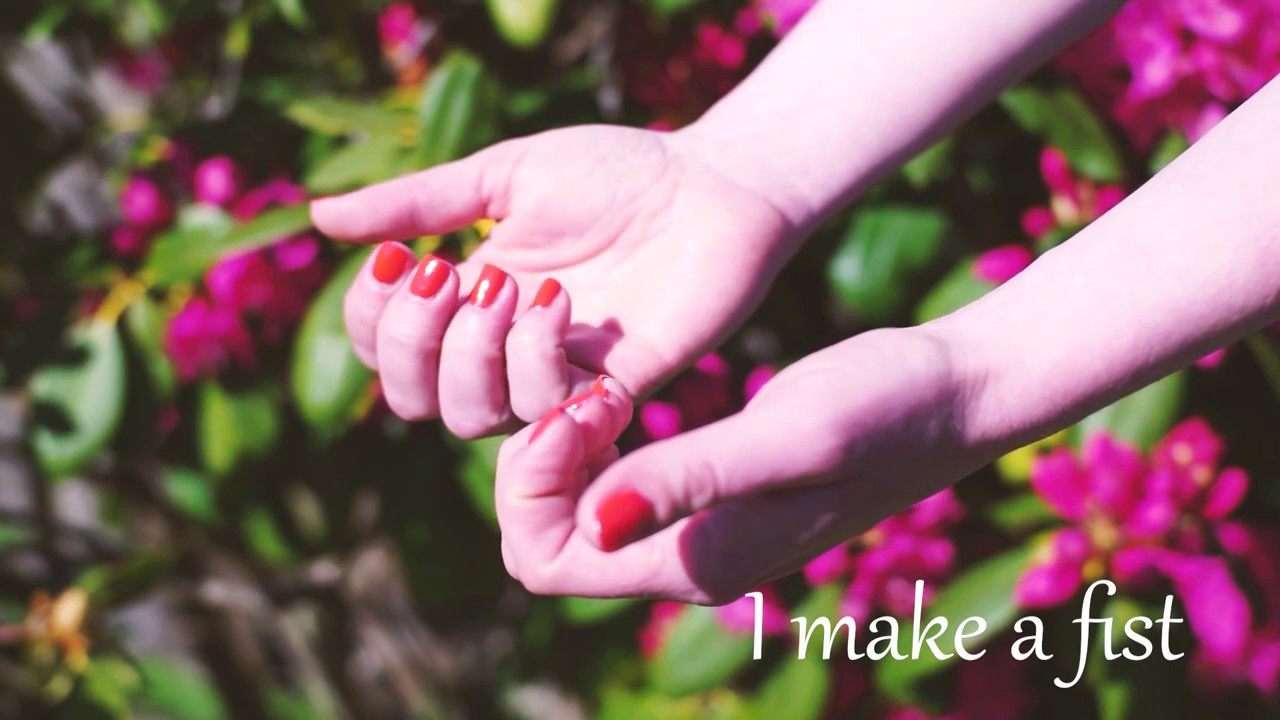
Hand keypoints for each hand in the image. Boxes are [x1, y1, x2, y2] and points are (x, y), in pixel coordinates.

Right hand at [311, 125, 796, 436]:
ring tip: (524, 284)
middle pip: (414, 398)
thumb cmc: (616, 173)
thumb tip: (318, 217)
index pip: (381, 347)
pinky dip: (538, 363)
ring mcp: (555, 377)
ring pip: (474, 418)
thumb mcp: (505, 176)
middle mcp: (501, 352)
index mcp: (466, 300)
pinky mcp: (612, 392)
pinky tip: (562, 305)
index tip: (403, 257)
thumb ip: (421, 203)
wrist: (713, 183)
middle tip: (458, 273)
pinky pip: (550, 415)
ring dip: (479, 351)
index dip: (372, 317)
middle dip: (414, 341)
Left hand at [494, 326, 984, 602]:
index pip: (546, 561)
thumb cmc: (882, 410)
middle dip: (539, 467)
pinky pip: (609, 483)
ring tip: (606, 389)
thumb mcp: (788, 438)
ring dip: (562, 450)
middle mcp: (684, 561)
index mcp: (696, 564)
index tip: (590, 406)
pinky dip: (591, 440)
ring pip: (571, 512)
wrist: (951, 393)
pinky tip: (618, 394)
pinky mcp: (704, 493)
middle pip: (546, 541)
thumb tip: (594, 525)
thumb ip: (693, 480)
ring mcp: (693, 530)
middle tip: (592, 394)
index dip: (537, 485)